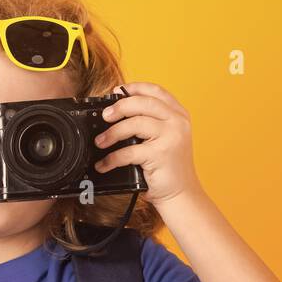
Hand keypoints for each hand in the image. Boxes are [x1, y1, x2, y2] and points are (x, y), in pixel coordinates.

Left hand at [92, 82, 204, 205]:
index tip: (116, 91)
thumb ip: (149, 122)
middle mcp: (177, 122)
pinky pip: (129, 152)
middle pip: (143, 103)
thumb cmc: (167, 167)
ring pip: (134, 124)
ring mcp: (171, 137)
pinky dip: (112, 158)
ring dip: (112, 133)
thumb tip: (116, 113)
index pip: (156, 91)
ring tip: (101, 141)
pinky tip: (104, 164)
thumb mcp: (164, 138)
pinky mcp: (160, 155)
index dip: (134, 87)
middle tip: (105, 116)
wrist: (180, 194)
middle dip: (119, 107)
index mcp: (178, 114)